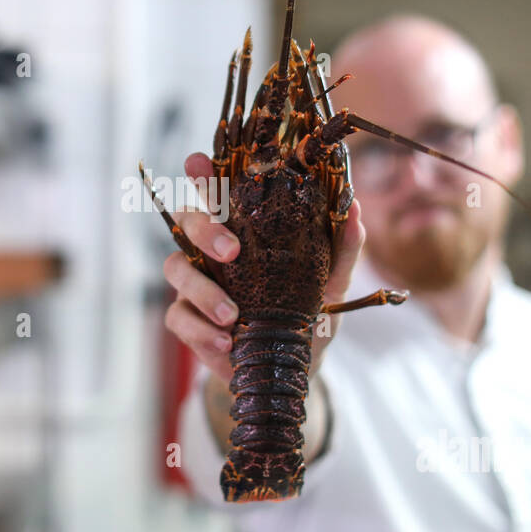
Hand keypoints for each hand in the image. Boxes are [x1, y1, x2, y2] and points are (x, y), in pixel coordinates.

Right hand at [162, 151, 366, 383]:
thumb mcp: (333, 283)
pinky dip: (199, 329)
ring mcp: (195, 283)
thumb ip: (343, 249)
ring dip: (202, 290)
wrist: (295, 369)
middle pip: (187, 220)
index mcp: (243, 229)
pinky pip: (178, 317)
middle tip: (231, 251)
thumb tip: (355, 210)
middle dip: (203, 229)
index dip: (204, 173)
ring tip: (232, 315)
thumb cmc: (311, 315)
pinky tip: (225, 340)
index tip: (198, 162)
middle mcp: (211, 249)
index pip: (219, 192)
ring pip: (176, 268)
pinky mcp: (188, 320)